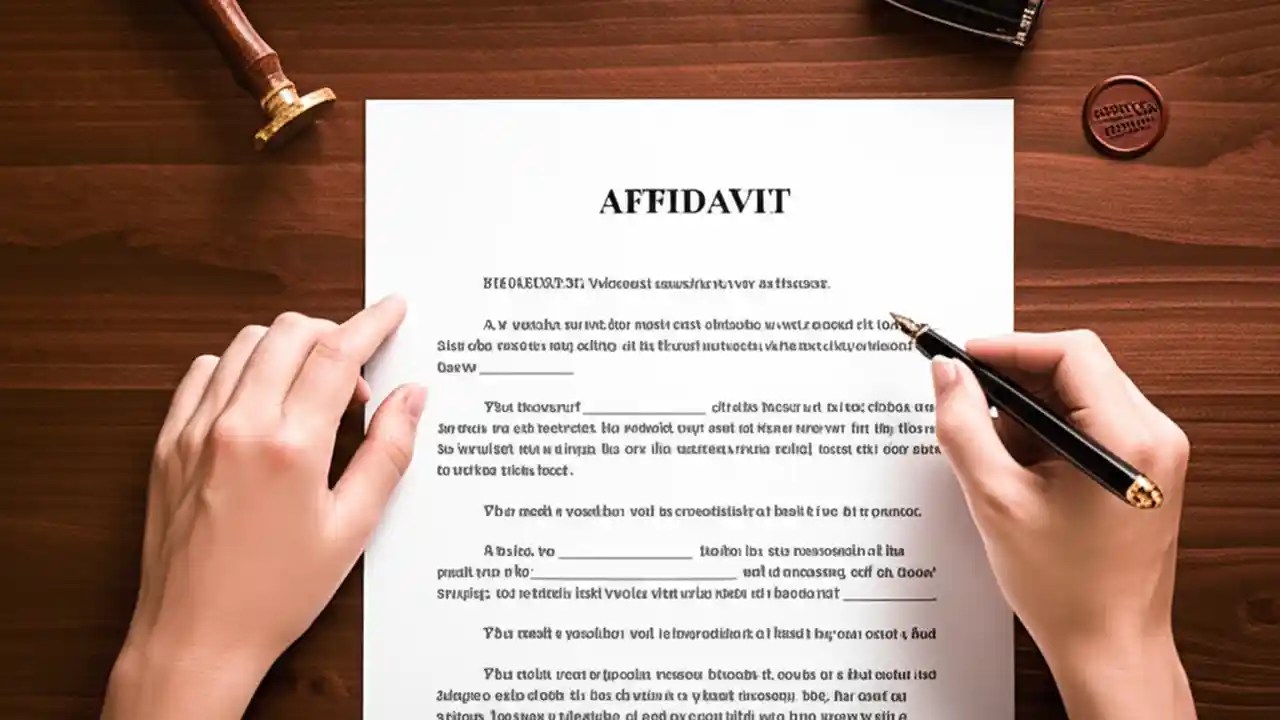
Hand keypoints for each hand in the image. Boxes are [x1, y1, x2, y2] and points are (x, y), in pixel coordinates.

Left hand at [103, 297, 424, 719]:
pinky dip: (239, 367)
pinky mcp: (168, 445)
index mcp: (290, 446)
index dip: (372, 323)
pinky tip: (260, 399)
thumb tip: (412, 398)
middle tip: (358, 370)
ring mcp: (195, 431)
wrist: (196, 637)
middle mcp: (237, 426)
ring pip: (245, 345)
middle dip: (332, 332)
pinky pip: (203, 374)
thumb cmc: (276, 593)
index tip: (393, 309)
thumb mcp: (352, 528)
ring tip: (312, 390)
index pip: (337, 354)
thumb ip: (388, 453)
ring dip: (287, 347)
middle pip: (290, 333)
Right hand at [931, 330, 1194, 719]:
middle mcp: (1154, 437)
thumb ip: (965, 427)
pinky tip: (1019, 472)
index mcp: (1131, 439)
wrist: (1108, 646)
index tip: (963, 359)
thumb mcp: (996, 500)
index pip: (1071, 353)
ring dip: (1028, 412)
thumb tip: (948, 375)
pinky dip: (1044, 434)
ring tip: (997, 459)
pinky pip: (1087, 424)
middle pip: (1077, 368)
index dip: (1009, 347)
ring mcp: (1153, 453)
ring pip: (1078, 395)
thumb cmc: (1065, 588)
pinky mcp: (1141, 469)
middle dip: (1015, 381)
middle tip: (966, 404)